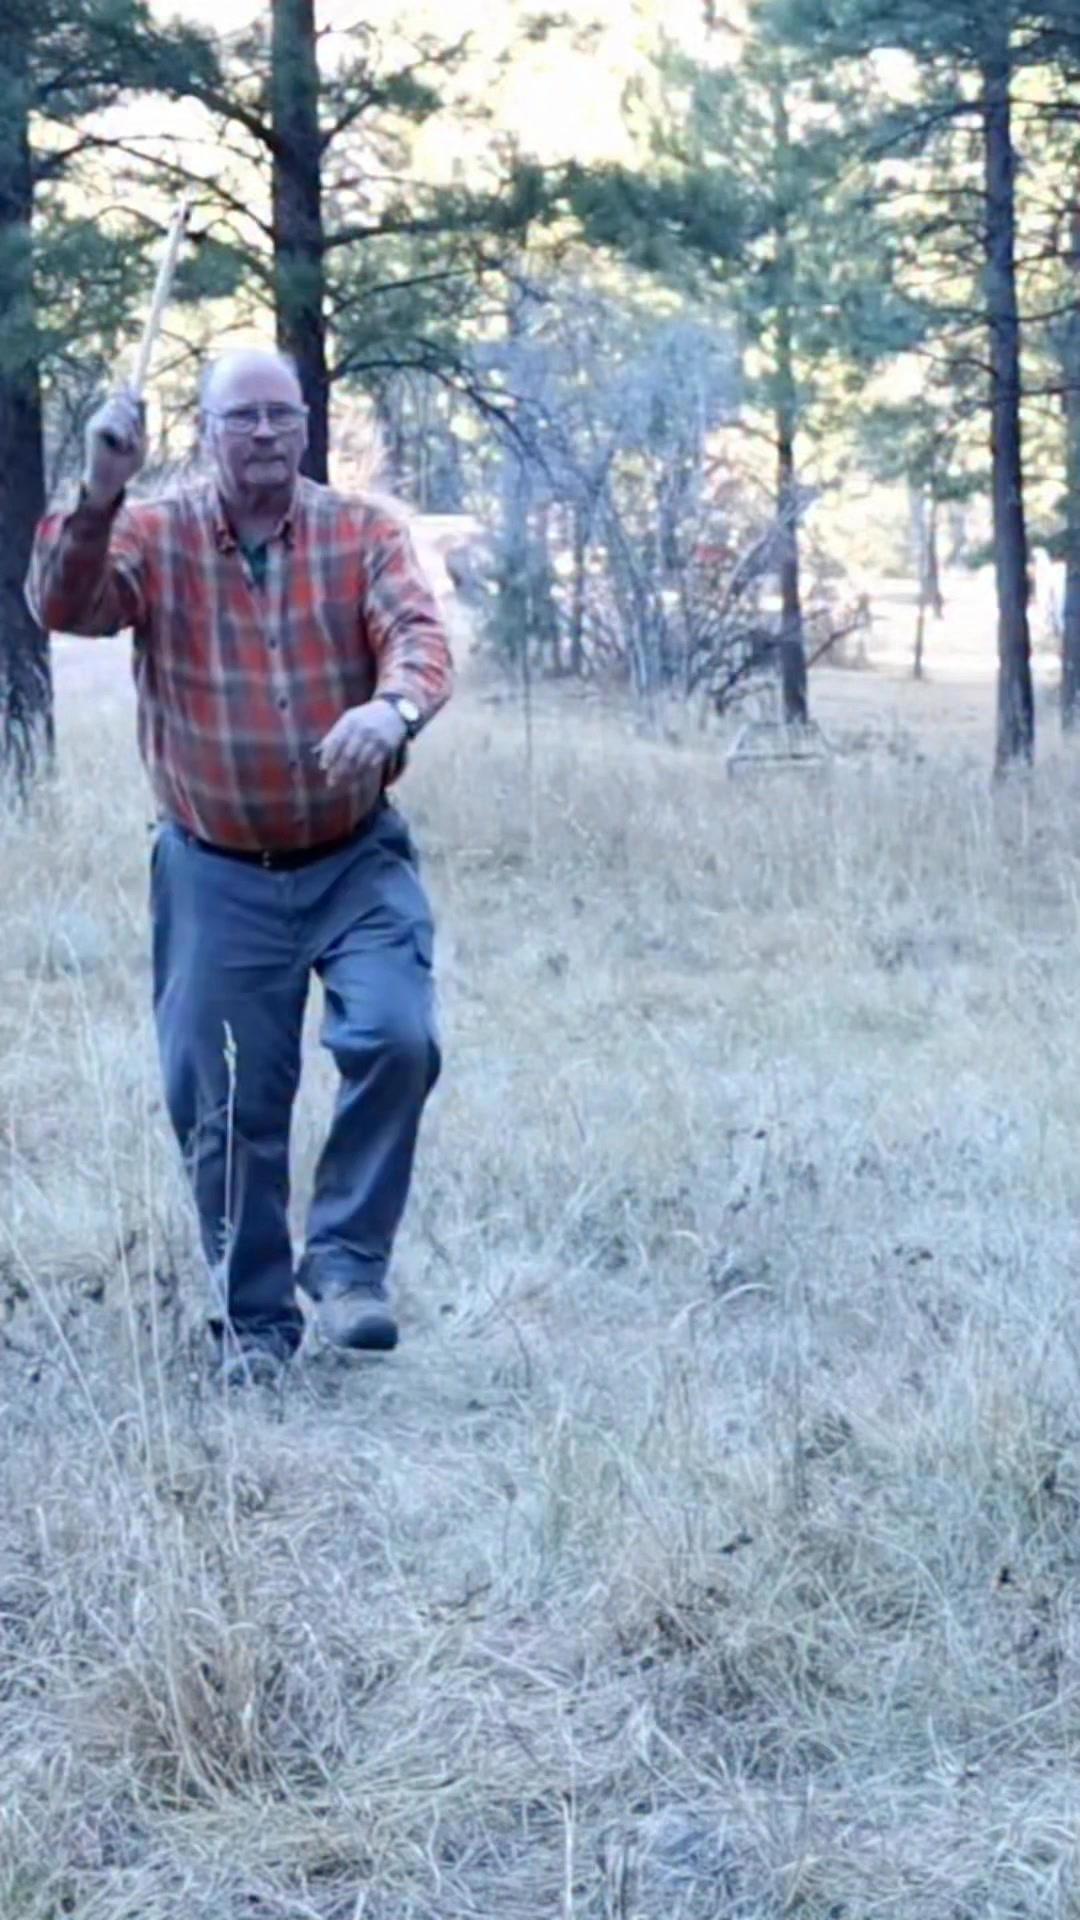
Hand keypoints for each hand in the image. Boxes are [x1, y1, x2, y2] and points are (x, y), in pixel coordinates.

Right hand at [83, 387, 145, 508]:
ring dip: (131, 432)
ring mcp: (97, 420)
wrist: (111, 482)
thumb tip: (142, 397)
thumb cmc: (125, 465)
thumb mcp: (140, 441)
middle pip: (122, 400)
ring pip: (120, 412)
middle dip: (135, 417)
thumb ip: (141, 422)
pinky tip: (120, 448)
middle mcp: (103, 415)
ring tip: (127, 447)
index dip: (128, 390)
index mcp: (114, 417)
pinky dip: (123, 437)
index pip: (120, 395)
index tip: (136, 391)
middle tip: (135, 438)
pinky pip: (115, 424)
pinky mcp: (93, 428)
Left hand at [316, 700, 407, 790]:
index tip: (323, 767)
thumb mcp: (349, 718)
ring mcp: (376, 738)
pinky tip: (359, 777)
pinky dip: (365, 771)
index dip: (328, 755)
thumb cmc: (365, 717)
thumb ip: (335, 733)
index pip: (336, 740)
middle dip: (338, 770)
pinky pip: (373, 763)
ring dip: (351, 774)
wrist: (393, 711)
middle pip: (348, 754)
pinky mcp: (387, 746)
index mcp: (350, 721)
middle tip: (331, 782)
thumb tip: (319, 750)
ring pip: (361, 761)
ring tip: (344, 782)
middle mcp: (363, 729)